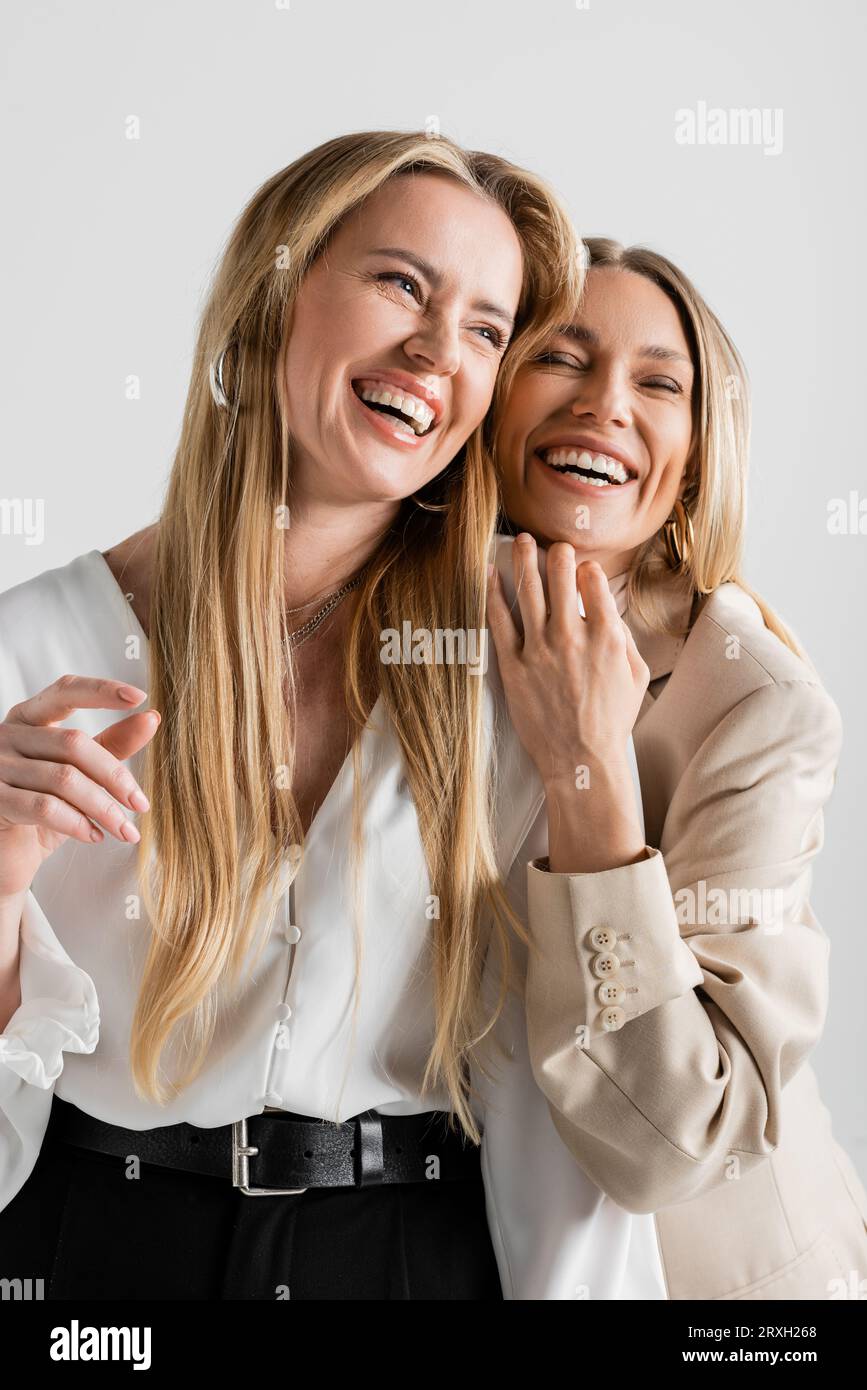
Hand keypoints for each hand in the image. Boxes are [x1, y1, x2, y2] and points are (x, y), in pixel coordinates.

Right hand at [0, 675, 160, 898]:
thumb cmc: (41, 813)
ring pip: (64, 779)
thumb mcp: (79, 774)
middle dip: (115, 776)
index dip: (100, 691)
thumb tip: (149, 719)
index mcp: (28, 719)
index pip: (64, 692)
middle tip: (141, 804)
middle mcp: (7, 736)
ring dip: (104, 808)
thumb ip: (110, 745)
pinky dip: (78, 823)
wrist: (6, 858)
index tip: (138, 696)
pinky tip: (95, 835)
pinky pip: (45, 808)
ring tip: (126, 830)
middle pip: (73, 743)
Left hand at [486, 535, 649, 788]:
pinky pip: (499, 620)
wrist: (581, 759)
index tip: (581, 568)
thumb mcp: (635, 676)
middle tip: (553, 545)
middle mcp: (572, 635)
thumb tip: (609, 612)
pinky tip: (489, 573)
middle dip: (557, 552)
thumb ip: (623, 638)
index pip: (593, 581)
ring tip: (521, 542)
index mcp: (607, 636)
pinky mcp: (513, 665)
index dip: (586, 568)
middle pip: (560, 575)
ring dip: (524, 559)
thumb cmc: (611, 721)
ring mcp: (540, 649)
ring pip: (529, 590)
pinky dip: (493, 592)